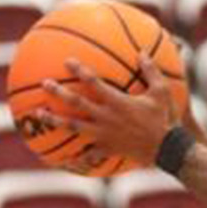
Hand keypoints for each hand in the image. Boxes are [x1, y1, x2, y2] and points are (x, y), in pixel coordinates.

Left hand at [40, 58, 179, 166]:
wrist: (167, 149)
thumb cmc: (165, 118)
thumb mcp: (162, 91)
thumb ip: (151, 70)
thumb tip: (142, 52)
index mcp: (117, 102)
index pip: (94, 83)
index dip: (80, 71)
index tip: (67, 61)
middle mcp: (106, 117)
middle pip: (77, 103)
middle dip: (59, 93)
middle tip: (44, 83)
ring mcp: (103, 135)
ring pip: (73, 127)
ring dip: (54, 120)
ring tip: (39, 114)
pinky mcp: (106, 149)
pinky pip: (86, 153)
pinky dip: (73, 154)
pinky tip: (60, 155)